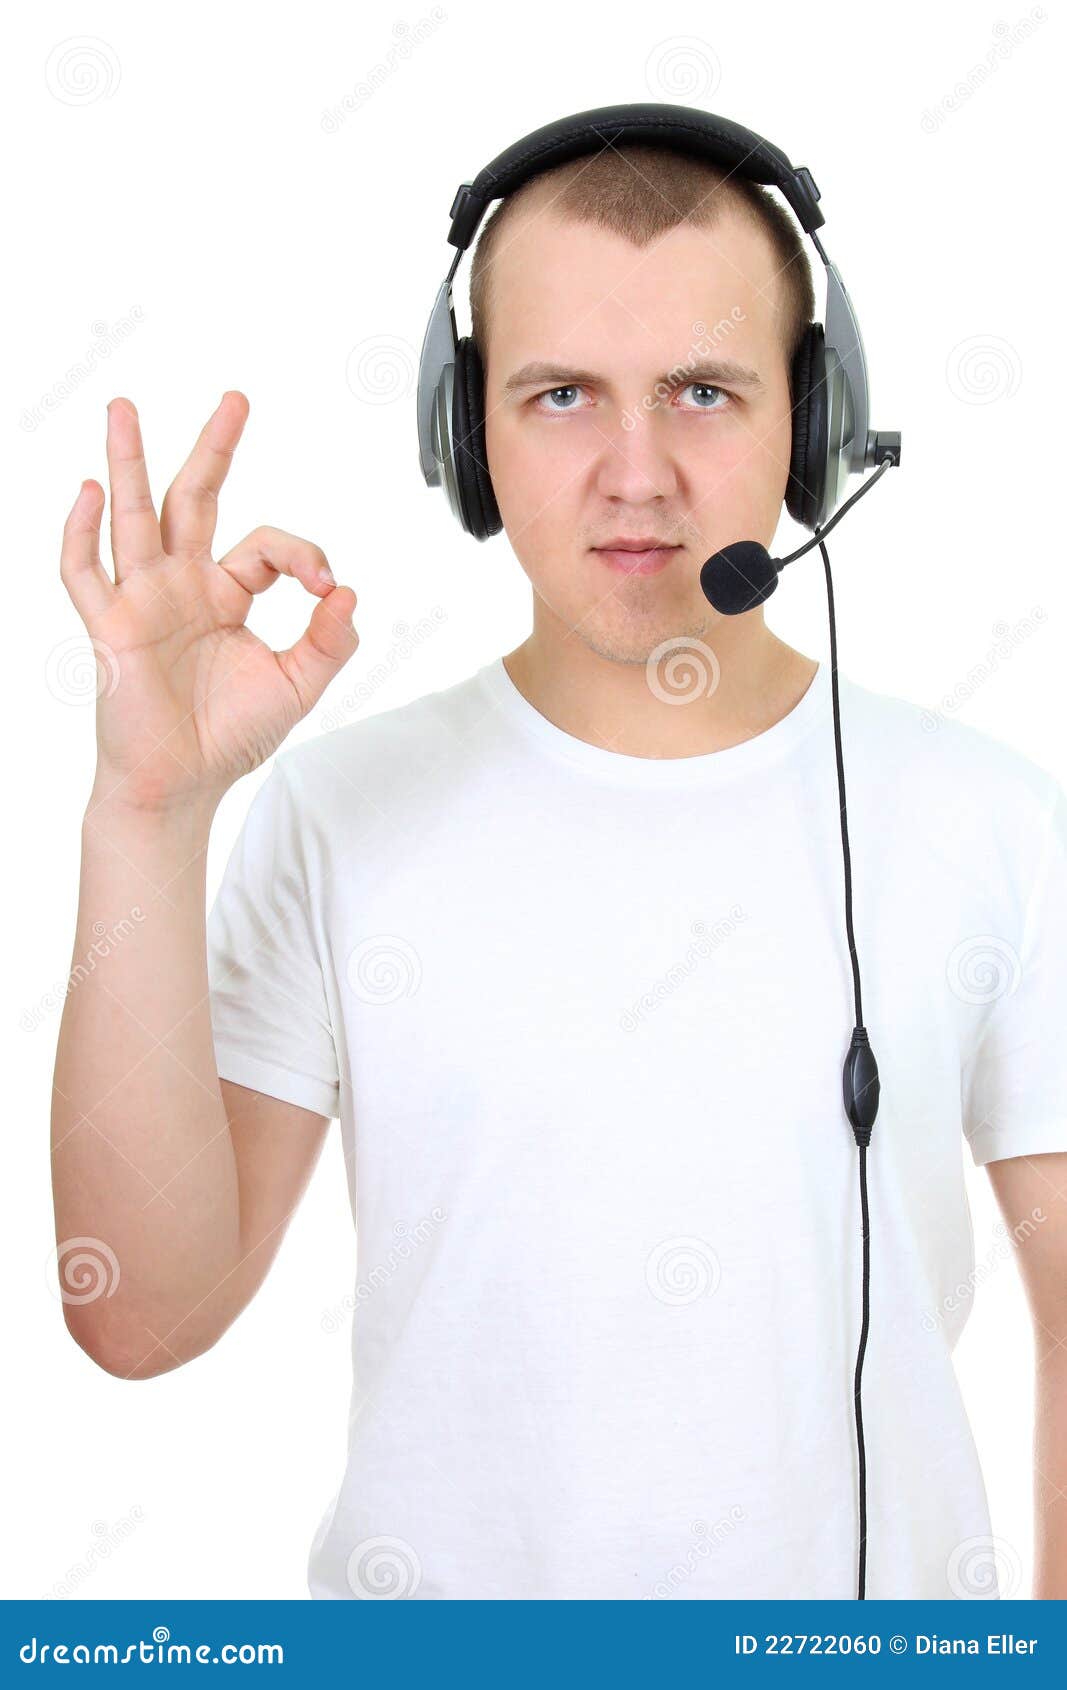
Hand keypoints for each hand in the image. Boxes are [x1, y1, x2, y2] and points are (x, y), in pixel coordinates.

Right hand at [60, 391, 358, 813]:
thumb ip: (330, 640)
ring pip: (133, 517)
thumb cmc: (230, 737)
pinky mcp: (110, 626)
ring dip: (127, 461)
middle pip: (194, 500)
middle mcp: (183, 587)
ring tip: (124, 407)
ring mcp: (142, 601)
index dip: (301, 553)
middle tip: (236, 401)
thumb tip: (347, 591)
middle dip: (214, 449)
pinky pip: (84, 572)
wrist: (182, 785)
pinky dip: (81, 532)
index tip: (325, 585)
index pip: (266, 546)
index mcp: (226, 595)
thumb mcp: (298, 685)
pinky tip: (87, 492)